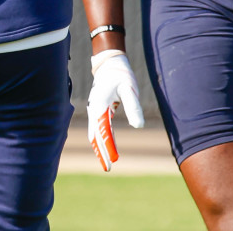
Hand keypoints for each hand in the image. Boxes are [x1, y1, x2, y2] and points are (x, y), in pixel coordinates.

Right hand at [87, 50, 144, 171]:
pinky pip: (98, 129)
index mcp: (100, 104)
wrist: (109, 63)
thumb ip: (133, 106)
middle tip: (108, 169)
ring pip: (95, 133)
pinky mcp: (98, 110)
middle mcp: (94, 109)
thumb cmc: (120, 75)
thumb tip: (138, 126)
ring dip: (99, 148)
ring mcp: (94, 110)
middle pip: (95, 135)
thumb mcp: (129, 88)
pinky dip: (100, 140)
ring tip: (106, 163)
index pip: (103, 130)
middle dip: (101, 152)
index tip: (115, 159)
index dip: (108, 146)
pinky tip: (106, 148)